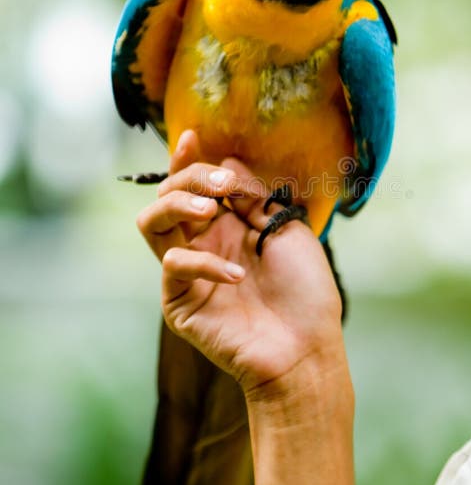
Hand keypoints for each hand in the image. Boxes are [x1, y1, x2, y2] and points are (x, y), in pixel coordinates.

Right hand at [136, 130, 343, 398]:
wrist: (306, 347)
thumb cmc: (305, 291)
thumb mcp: (284, 229)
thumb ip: (251, 196)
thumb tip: (225, 159)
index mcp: (229, 225)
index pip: (197, 185)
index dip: (188, 160)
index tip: (191, 138)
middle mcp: (204, 243)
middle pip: (169, 196)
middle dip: (190, 177)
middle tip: (222, 185)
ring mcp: (188, 273)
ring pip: (151, 223)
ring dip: (175, 205)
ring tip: (208, 210)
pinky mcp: (179, 302)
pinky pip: (174, 266)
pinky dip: (203, 262)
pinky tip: (236, 274)